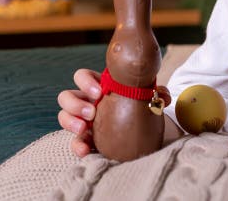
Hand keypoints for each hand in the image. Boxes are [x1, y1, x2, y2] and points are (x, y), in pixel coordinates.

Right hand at [57, 69, 171, 157]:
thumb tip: (164, 97)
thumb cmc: (137, 105)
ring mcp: (82, 120)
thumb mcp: (146, 97)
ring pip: (64, 116)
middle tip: (91, 112)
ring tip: (85, 128)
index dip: (85, 81)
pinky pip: (74, 141)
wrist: (138, 129)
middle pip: (66, 96)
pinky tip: (86, 150)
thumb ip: (156, 93)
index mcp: (98, 86)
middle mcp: (86, 101)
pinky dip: (77, 145)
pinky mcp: (84, 138)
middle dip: (75, 103)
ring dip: (71, 121)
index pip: (82, 76)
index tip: (99, 91)